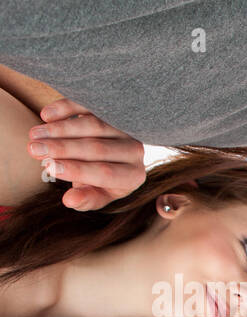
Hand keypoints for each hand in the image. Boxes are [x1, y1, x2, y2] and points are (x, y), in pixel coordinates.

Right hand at [27, 99, 145, 210]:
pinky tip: (46, 115)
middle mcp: (134, 151)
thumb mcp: (96, 194)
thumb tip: (69, 201)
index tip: (48, 167)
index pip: (104, 173)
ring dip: (59, 129)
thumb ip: (85, 199)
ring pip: (92, 126)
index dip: (76, 170)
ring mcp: (126, 129)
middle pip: (96, 148)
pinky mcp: (114, 111)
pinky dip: (66, 108)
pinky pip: (89, 106)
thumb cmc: (102, 181)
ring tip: (34, 135)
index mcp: (133, 176)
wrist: (112, 158)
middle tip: (33, 149)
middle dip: (61, 148)